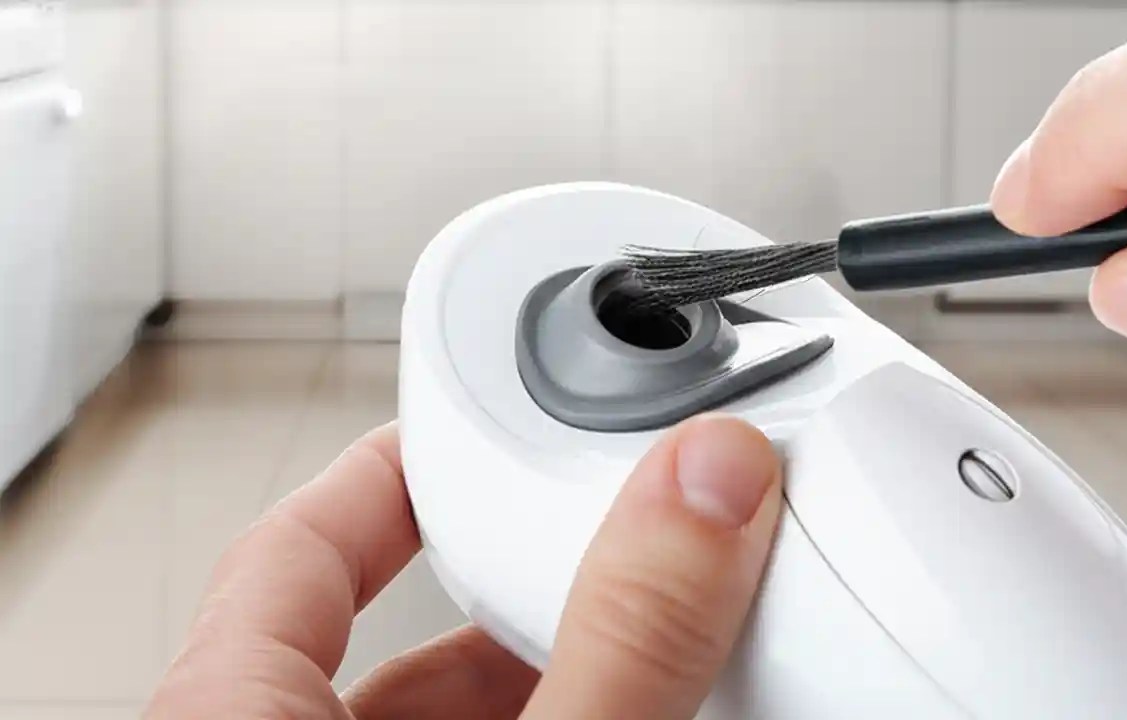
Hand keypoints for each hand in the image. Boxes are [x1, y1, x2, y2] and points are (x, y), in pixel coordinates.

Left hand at [145, 415, 781, 718]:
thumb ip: (619, 640)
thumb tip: (705, 489)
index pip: (293, 552)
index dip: (390, 475)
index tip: (468, 426)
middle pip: (394, 647)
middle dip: (522, 597)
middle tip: (617, 561)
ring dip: (558, 682)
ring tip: (663, 664)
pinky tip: (650, 718)